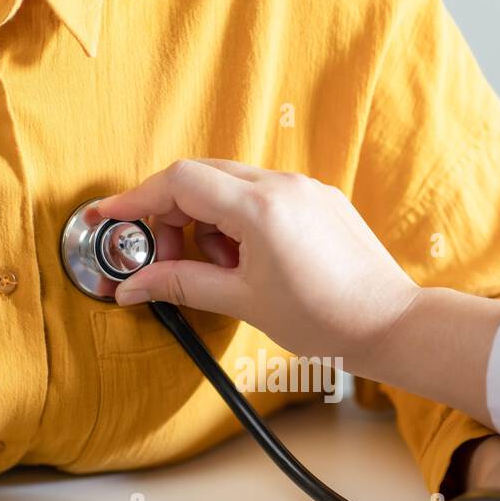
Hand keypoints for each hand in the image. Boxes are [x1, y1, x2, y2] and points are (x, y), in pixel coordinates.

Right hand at [97, 159, 419, 365]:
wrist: (389, 324)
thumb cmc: (326, 318)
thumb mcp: (243, 301)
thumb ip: (182, 284)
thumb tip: (134, 287)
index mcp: (261, 208)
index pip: (180, 181)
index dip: (137, 198)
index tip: (111, 216)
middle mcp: (283, 185)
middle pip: (201, 176)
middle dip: (171, 212)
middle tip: (163, 257)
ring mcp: (304, 187)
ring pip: (231, 184)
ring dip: (207, 219)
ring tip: (221, 268)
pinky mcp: (319, 198)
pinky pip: (261, 194)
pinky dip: (238, 219)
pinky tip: (246, 260)